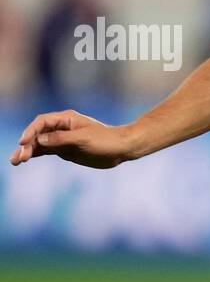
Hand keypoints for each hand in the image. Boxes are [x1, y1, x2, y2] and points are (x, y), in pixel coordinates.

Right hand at [9, 110, 134, 167]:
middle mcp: (61, 127)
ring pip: (39, 143)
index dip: (30, 132)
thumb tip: (39, 139)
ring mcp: (61, 139)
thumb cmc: (105, 140)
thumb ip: (61, 139)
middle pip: (37, 133)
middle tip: (18, 158)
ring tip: (15, 161)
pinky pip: (46, 151)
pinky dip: (35, 154)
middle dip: (26, 145)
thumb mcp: (83, 139)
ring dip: (27, 151)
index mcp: (66, 119)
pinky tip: (24, 160)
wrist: (121, 148)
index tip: (24, 143)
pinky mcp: (64, 150)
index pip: (42, 122)